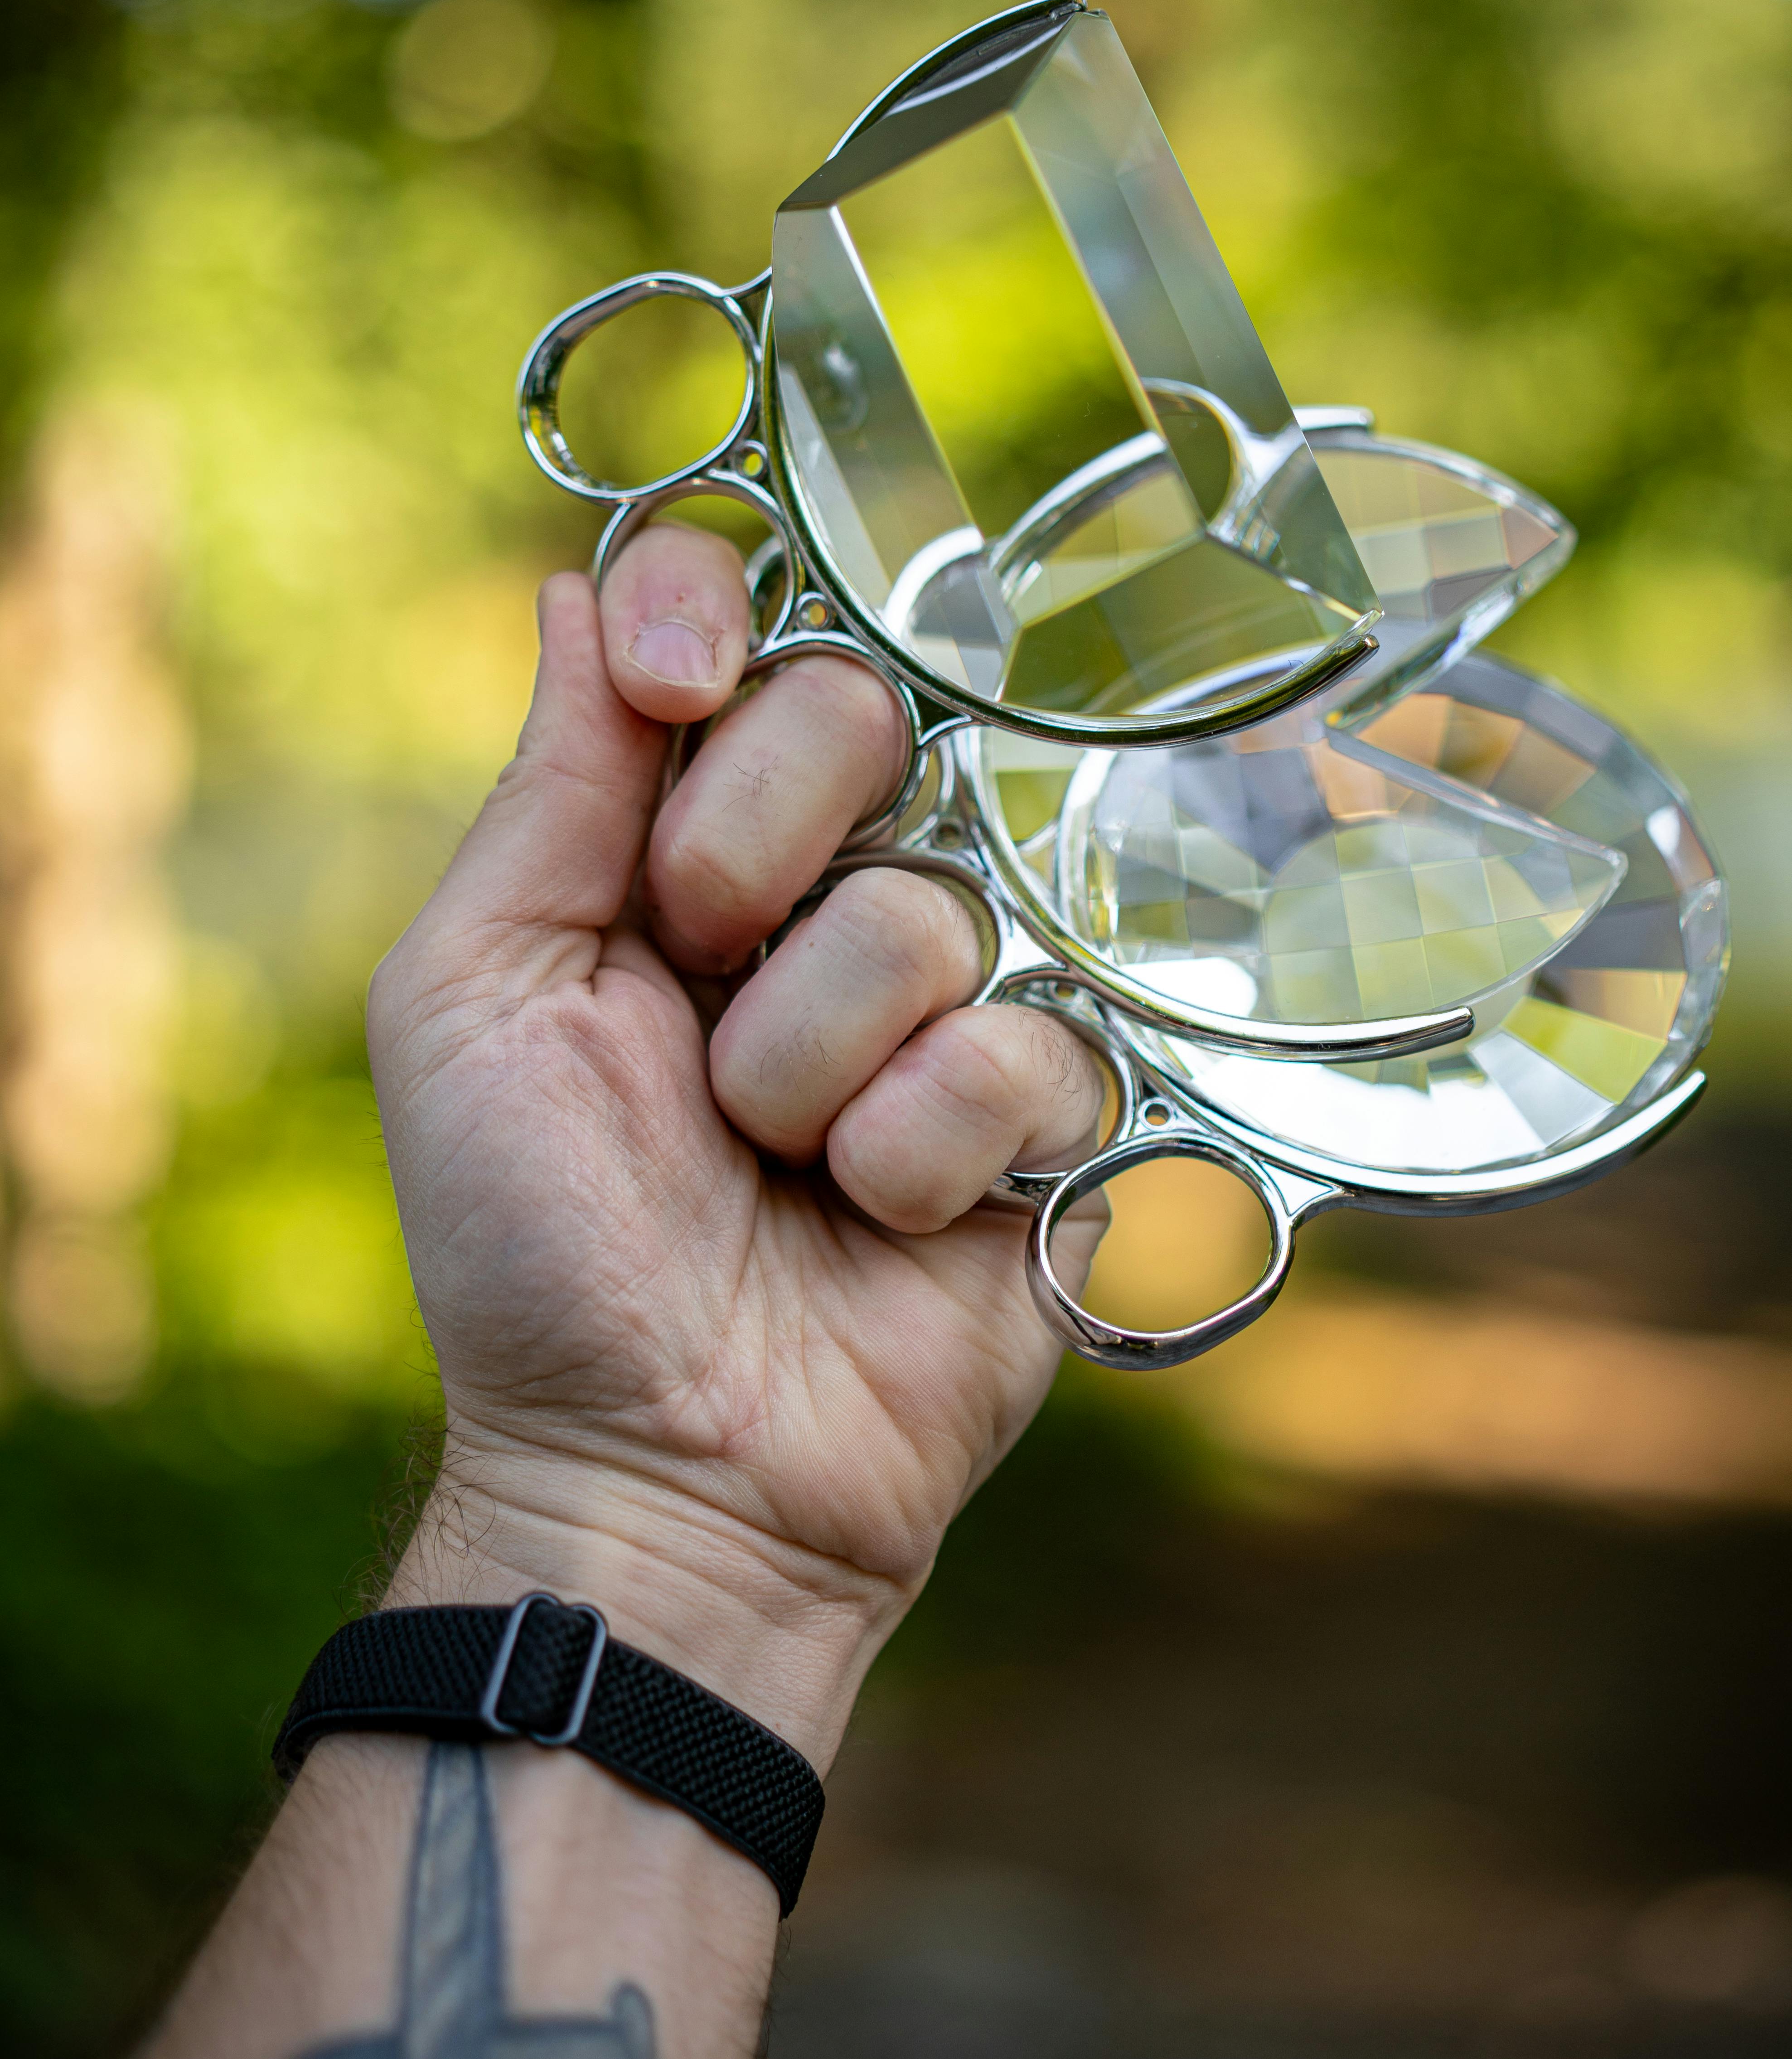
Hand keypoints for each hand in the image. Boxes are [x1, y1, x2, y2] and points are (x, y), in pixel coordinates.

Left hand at [367, 529, 1108, 1757]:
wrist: (649, 1471)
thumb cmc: (530, 1247)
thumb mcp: (473, 1001)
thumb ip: (549, 794)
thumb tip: (582, 587)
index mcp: (676, 839)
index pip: (734, 624)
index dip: (712, 613)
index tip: (671, 691)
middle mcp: (823, 885)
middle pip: (854, 712)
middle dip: (743, 859)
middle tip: (694, 982)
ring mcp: (948, 993)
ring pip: (925, 905)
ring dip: (805, 1064)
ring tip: (770, 1165)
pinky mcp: (1051, 1111)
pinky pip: (1017, 1052)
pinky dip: (914, 1154)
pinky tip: (873, 1223)